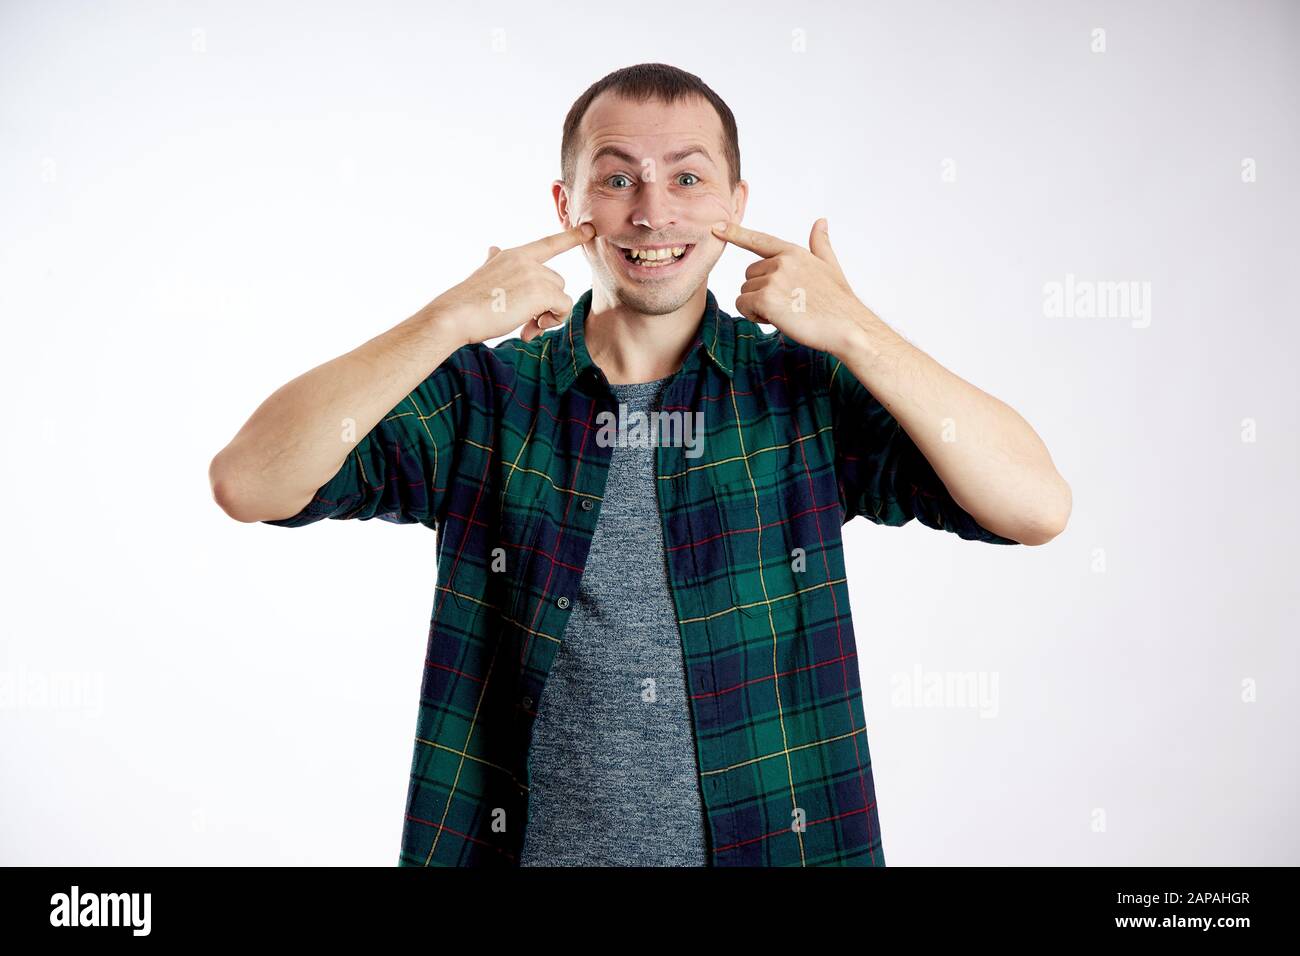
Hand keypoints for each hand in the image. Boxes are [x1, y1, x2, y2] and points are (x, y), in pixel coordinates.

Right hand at [423, 222, 593, 346]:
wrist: (454, 315)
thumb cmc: (466, 302)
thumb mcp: (483, 274)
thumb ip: (495, 262)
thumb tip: (493, 248)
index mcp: (513, 256)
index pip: (548, 243)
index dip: (571, 237)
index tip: (590, 230)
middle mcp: (526, 260)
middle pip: (556, 281)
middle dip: (546, 304)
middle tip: (528, 323)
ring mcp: (534, 274)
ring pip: (560, 296)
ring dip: (549, 315)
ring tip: (526, 327)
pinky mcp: (541, 292)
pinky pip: (562, 307)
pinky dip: (553, 321)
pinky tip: (531, 328)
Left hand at [712, 218, 874, 357]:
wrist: (847, 326)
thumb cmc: (840, 301)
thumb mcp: (830, 266)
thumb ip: (820, 244)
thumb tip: (821, 221)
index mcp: (793, 252)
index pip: (759, 240)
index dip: (735, 233)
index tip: (716, 227)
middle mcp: (781, 261)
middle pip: (749, 276)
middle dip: (760, 292)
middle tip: (786, 305)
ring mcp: (773, 279)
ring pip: (745, 292)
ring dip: (758, 307)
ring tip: (786, 313)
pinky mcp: (766, 299)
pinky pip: (743, 306)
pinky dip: (754, 316)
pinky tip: (777, 320)